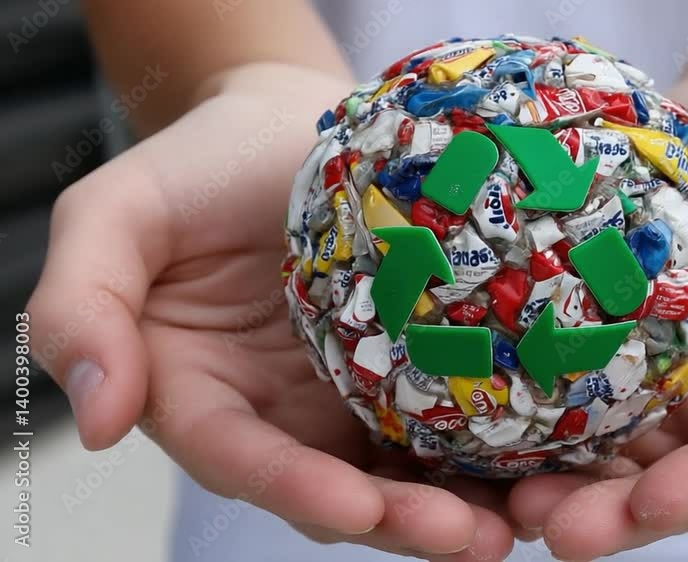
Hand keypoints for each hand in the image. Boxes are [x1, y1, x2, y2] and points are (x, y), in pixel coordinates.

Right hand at [28, 64, 513, 560]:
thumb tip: (97, 418)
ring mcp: (352, 395)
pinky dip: (492, 448)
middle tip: (469, 535)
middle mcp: (280, 414)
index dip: (296, 491)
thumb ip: (82, 309)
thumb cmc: (197, 163)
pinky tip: (543, 458)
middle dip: (401, 519)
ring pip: (404, 468)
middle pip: (339, 486)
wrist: (284, 122)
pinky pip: (451, 417)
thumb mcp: (114, 218)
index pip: (245, 462)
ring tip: (521, 520)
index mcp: (203, 396)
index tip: (355, 506)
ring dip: (460, 504)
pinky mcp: (411, 367)